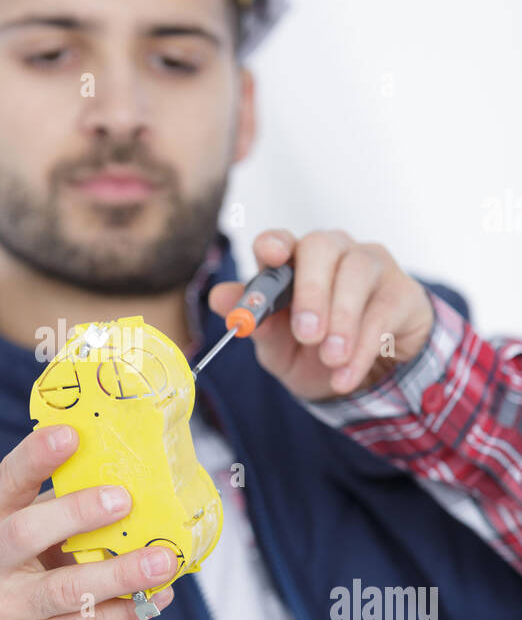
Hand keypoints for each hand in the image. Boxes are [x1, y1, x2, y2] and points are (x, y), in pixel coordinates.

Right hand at [0, 424, 178, 619]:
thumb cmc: (24, 557)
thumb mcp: (25, 522)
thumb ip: (63, 500)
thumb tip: (135, 475)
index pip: (6, 480)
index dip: (35, 457)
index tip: (70, 435)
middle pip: (24, 534)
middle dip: (75, 514)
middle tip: (124, 500)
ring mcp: (3, 609)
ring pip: (65, 591)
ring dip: (119, 574)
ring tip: (164, 560)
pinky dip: (128, 611)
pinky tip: (159, 597)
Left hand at [207, 229, 434, 399]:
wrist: (364, 378)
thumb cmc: (315, 350)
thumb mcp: (279, 347)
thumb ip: (256, 323)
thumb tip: (218, 297)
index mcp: (294, 262)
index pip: (281, 241)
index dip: (275, 244)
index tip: (270, 255)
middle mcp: (333, 252)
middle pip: (321, 247)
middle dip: (312, 289)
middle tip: (307, 333)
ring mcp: (370, 266)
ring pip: (357, 271)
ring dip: (342, 318)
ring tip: (331, 358)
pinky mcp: (402, 291)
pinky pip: (383, 311)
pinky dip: (363, 347)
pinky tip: (346, 375)